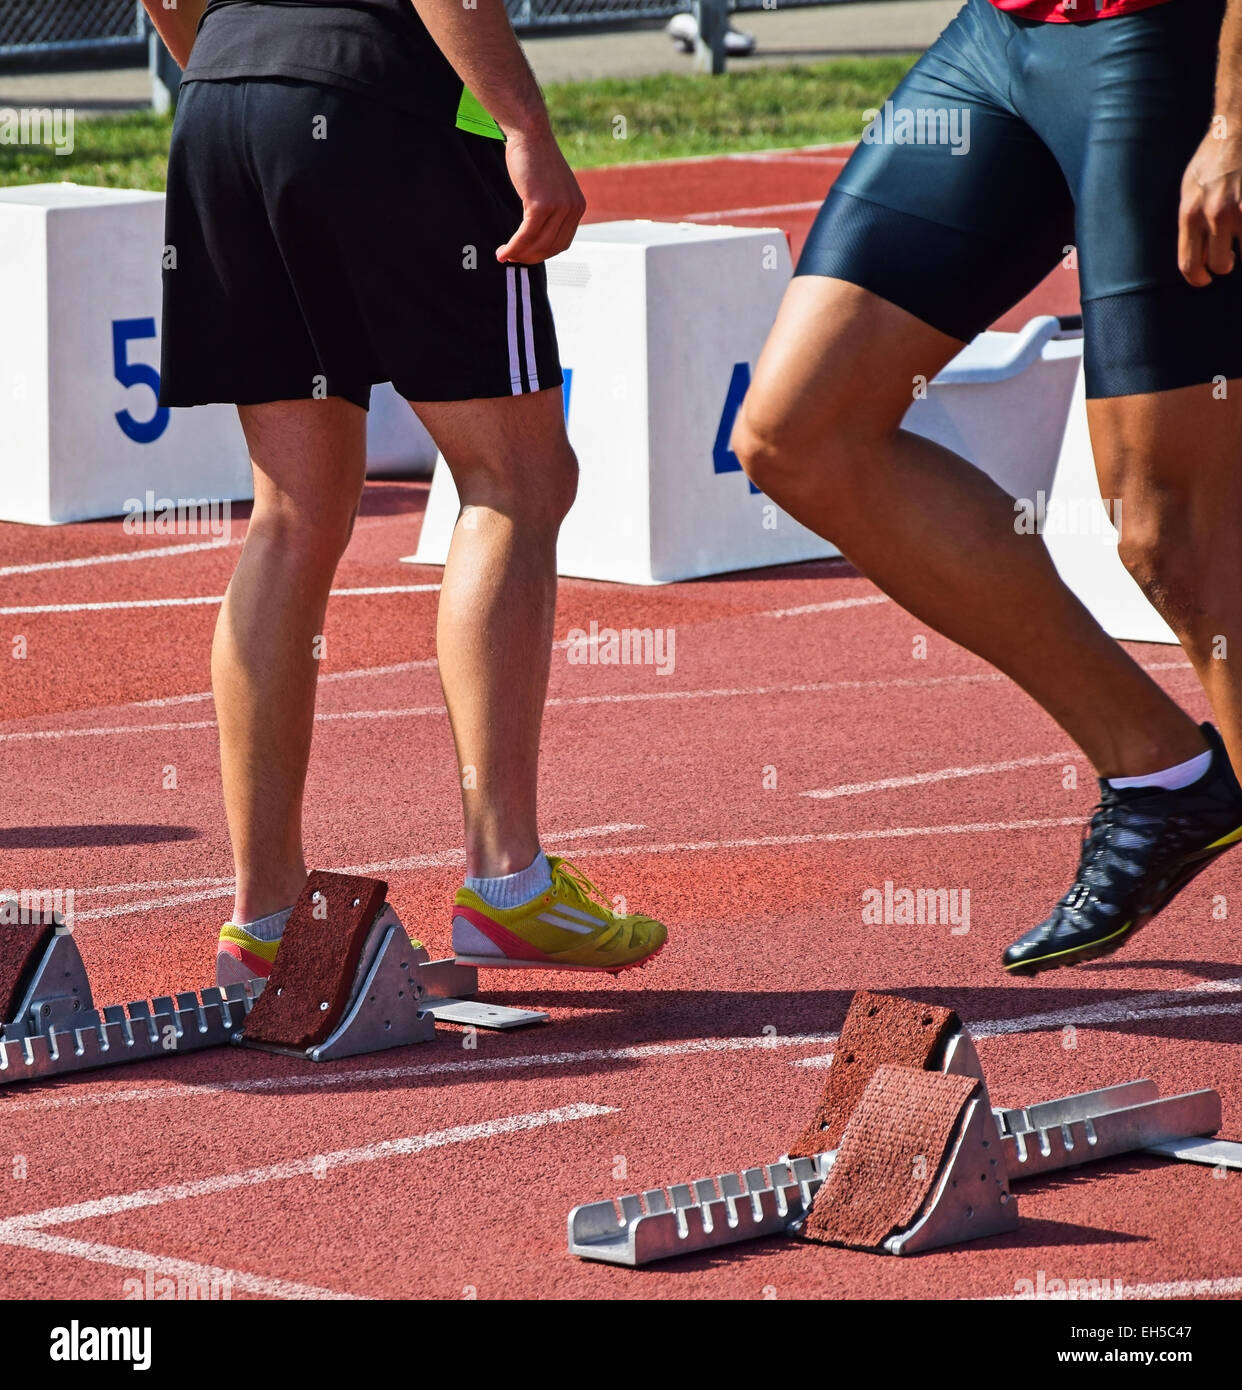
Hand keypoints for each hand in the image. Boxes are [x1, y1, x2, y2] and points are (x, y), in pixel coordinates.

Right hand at [496, 127, 585, 264]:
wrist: (530, 133)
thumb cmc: (535, 157)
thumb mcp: (551, 187)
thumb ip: (551, 209)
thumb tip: (538, 234)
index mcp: (577, 206)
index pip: (562, 242)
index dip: (542, 253)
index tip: (526, 256)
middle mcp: (572, 208)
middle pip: (551, 247)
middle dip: (529, 258)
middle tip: (511, 259)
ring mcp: (558, 207)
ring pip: (538, 244)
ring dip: (519, 255)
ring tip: (504, 256)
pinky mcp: (541, 204)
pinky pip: (526, 235)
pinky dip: (514, 246)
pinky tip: (504, 251)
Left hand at [1178, 124, 1241, 286]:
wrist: (1236, 129)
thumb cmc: (1211, 160)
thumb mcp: (1188, 191)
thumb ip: (1191, 223)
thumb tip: (1197, 255)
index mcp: (1190, 213)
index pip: (1189, 263)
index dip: (1197, 278)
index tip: (1204, 279)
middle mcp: (1215, 213)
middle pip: (1220, 264)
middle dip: (1224, 264)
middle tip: (1227, 255)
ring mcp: (1241, 208)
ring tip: (1239, 233)